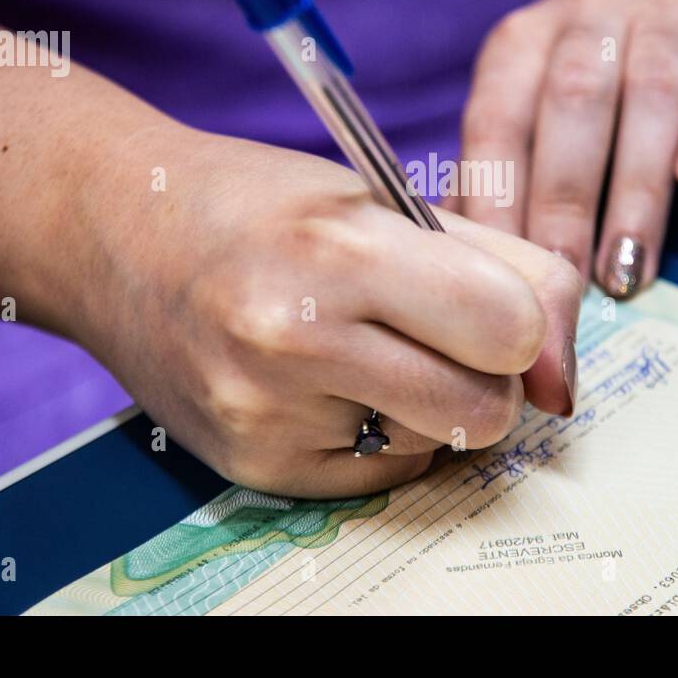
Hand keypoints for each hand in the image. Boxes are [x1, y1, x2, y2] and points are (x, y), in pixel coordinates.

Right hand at [68, 128, 581, 498]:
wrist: (115, 232)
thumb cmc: (261, 204)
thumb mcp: (386, 199)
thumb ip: (505, 270)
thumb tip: (562, 378)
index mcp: (339, 249)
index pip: (509, 328)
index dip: (518, 321)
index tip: (490, 305)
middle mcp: (295, 340)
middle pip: (485, 409)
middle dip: (485, 376)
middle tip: (438, 334)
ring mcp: (267, 414)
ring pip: (439, 448)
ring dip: (430, 405)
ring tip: (365, 347)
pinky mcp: (253, 465)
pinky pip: (382, 478)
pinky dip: (378, 434)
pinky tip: (325, 383)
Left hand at [459, 0, 677, 296]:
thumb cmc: (606, 69)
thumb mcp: (542, 98)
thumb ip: (508, 164)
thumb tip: (471, 256)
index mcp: (524, 40)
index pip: (498, 116)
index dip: (497, 194)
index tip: (504, 272)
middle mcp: (589, 16)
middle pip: (571, 103)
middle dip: (565, 201)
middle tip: (568, 282)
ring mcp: (665, 16)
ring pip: (650, 95)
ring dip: (636, 190)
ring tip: (630, 268)